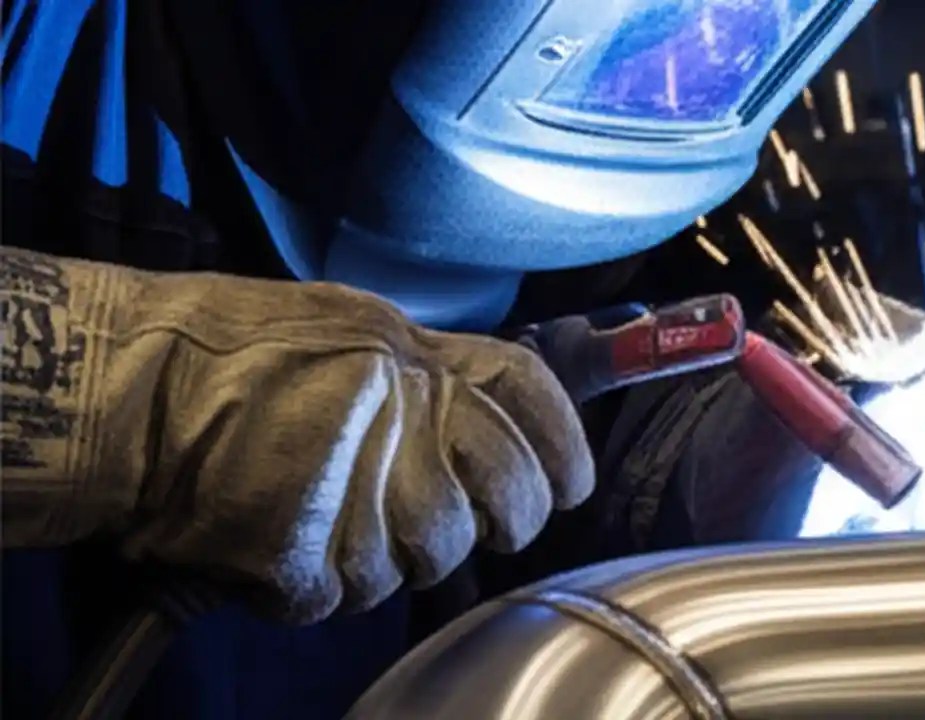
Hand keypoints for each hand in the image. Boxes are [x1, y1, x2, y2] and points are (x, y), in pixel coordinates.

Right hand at [1, 248, 593, 622]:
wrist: (125, 392)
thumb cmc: (233, 353)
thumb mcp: (354, 329)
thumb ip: (439, 365)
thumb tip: (507, 406)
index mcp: (414, 355)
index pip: (533, 396)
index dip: (565, 445)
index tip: (572, 479)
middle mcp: (400, 418)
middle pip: (509, 498)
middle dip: (505, 517)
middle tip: (471, 516)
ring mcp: (354, 492)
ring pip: (432, 561)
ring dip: (399, 551)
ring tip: (342, 513)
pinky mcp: (302, 559)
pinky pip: (351, 595)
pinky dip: (325, 578)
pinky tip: (290, 537)